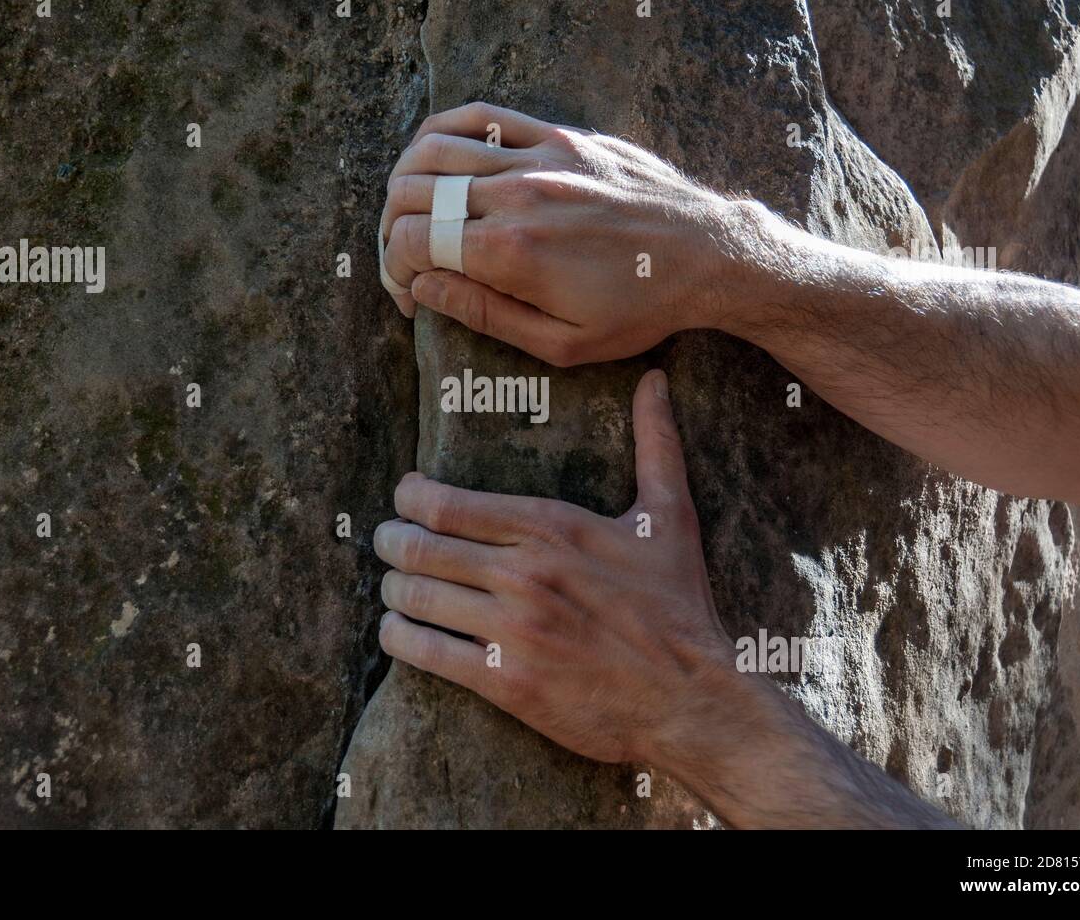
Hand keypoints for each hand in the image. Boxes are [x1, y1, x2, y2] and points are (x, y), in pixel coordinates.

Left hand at [372, 369, 736, 763]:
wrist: (691, 699)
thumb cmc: (678, 607)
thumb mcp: (671, 517)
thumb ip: (655, 443)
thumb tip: (655, 379)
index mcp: (551, 527)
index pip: (445, 503)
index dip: (409, 497)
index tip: (406, 497)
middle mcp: (523, 573)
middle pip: (416, 546)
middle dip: (389, 541)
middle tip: (387, 543)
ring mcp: (511, 630)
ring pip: (414, 597)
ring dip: (392, 590)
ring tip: (395, 587)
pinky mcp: (504, 682)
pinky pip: (424, 652)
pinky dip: (400, 638)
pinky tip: (401, 631)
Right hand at [379, 102, 753, 365]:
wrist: (708, 256)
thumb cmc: (639, 309)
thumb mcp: (562, 343)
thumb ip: (484, 314)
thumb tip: (426, 287)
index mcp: (512, 253)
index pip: (413, 242)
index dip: (395, 271)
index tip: (409, 293)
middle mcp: (517, 196)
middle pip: (412, 192)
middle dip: (392, 229)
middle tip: (405, 256)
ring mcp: (539, 157)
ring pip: (435, 146)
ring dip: (406, 179)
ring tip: (412, 210)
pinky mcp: (561, 136)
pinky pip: (483, 116)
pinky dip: (444, 131)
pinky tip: (438, 157)